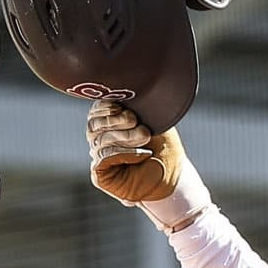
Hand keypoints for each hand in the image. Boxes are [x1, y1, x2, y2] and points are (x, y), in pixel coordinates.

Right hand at [86, 100, 208, 228]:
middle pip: (94, 124)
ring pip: (100, 140)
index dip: (106, 106)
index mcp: (109, 124)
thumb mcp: (154, 120)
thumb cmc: (164, 147)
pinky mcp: (99, 174)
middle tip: (138, 122)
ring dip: (125, 137)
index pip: (96, 110)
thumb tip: (129, 91)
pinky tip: (142, 154)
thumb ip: (138, 106)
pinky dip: (124, 152)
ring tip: (146, 137)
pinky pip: (104, 158)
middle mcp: (100, 140)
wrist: (173, 177)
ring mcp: (98, 157)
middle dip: (117, 121)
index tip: (125, 105)